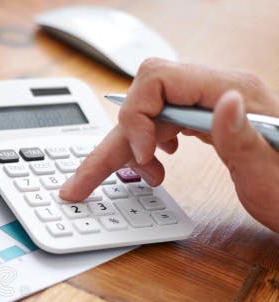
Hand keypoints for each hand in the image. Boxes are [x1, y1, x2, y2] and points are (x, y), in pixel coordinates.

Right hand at [60, 59, 278, 232]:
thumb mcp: (268, 172)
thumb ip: (242, 135)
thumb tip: (223, 99)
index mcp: (231, 92)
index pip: (157, 79)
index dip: (136, 117)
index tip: (142, 157)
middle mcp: (216, 93)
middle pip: (143, 101)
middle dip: (113, 142)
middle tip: (80, 183)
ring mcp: (211, 106)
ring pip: (148, 114)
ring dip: (127, 146)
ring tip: (130, 178)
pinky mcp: (207, 122)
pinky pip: (162, 122)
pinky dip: (145, 146)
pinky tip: (154, 166)